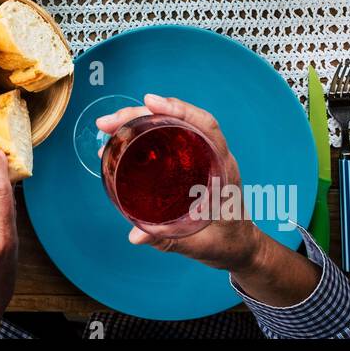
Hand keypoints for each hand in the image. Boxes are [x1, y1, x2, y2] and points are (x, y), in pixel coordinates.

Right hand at [97, 94, 324, 305]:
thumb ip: (169, 239)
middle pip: (177, 122)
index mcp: (222, 167)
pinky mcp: (186, 165)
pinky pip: (165, 141)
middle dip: (140, 115)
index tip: (150, 103)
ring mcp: (198, 159)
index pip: (205, 125)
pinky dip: (142, 136)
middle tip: (108, 123)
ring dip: (138, 122)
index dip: (179, 109)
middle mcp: (211, 156)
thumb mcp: (200, 243)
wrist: (241, 247)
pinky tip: (122, 140)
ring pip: (167, 128)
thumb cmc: (228, 242)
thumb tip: (135, 236)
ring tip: (108, 128)